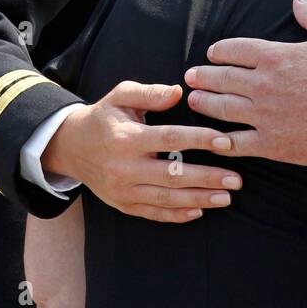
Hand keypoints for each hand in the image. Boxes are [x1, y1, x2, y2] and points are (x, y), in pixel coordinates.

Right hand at [41, 81, 241, 222]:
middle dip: (207, 178)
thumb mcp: (121, 96)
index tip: (226, 142)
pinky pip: (154, 213)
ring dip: (199, 200)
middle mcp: (124, 168)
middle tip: (236, 179)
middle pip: (173, 176)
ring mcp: (123, 190)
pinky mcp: (123, 204)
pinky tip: (200, 210)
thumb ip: (150, 93)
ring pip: (166, 199)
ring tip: (226, 197)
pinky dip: (178, 215)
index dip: (200, 140)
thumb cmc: (104, 117)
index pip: (170, 139)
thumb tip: (178, 92)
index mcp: (127, 138)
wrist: (70, 147)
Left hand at [183, 0, 306, 165]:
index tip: (212, 53)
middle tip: (191, 77)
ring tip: (195, 101)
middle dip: (203, 76)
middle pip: (222, 78)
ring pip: (223, 109)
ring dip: (205, 104)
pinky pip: (238, 144)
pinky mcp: (272, 144)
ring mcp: (264, 116)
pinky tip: (214, 140)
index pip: (236, 50)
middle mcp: (263, 85)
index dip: (220, 51)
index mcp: (276, 57)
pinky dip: (222, 141)